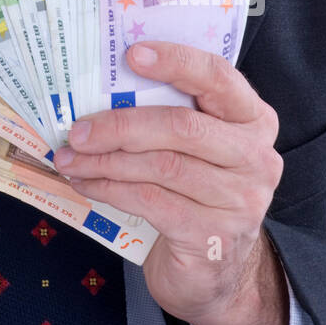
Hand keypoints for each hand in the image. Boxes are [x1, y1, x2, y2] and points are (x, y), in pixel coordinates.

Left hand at [53, 41, 286, 324]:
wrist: (217, 270)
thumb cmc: (196, 191)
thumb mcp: (195, 147)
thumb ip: (169, 112)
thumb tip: (102, 83)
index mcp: (253, 119)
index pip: (218, 77)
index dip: (175, 62)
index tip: (130, 54)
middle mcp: (256, 157)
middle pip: (181, 126)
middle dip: (120, 124)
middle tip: (76, 129)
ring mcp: (240, 201)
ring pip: (161, 167)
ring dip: (105, 160)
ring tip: (69, 158)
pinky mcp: (212, 237)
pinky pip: (150, 201)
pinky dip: (109, 189)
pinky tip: (85, 183)